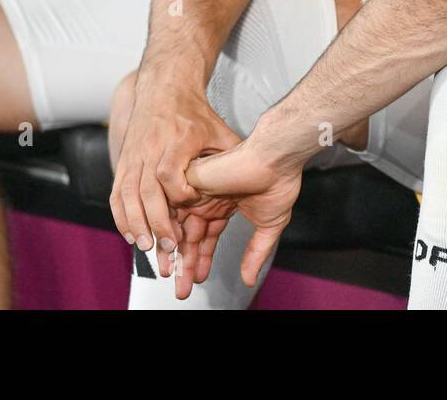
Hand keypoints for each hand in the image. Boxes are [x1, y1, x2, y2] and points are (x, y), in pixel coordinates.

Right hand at [108, 62, 239, 271]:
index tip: (193, 204)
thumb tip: (254, 181)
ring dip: (135, 224)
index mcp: (177, 140)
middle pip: (147, 191)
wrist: (165, 89)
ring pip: (128, 195)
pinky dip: (120, 215)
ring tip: (144, 247)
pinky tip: (129, 232)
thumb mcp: (220, 131)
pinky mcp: (124, 161)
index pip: (169, 173)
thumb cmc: (195, 112)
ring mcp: (134, 155)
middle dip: (156, 222)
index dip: (180, 195)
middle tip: (166, 246)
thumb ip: (231, 157)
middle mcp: (151, 148)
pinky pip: (117, 192)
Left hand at [181, 136, 304, 288]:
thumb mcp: (269, 226)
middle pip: (190, 235)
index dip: (202, 260)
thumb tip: (248, 278)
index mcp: (224, 205)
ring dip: (173, 250)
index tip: (197, 278)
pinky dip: (167, 225)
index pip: (206, 237)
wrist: (275, 158)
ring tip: (171, 274)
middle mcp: (208, 199)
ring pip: (178, 223)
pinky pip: (171, 204)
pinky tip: (167, 247)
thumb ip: (256, 252)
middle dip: (185, 263)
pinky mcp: (190, 180)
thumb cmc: (278, 182)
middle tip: (181, 287)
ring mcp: (198, 191)